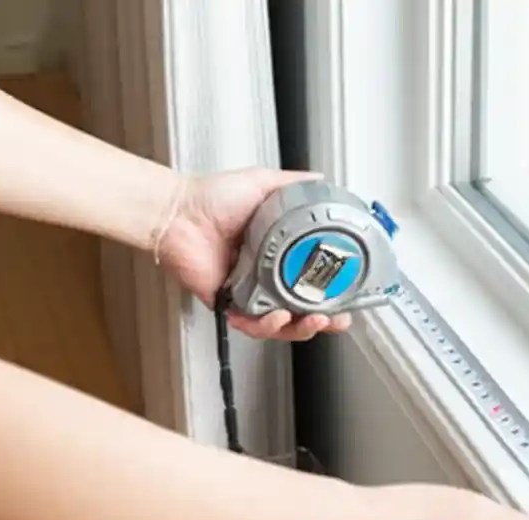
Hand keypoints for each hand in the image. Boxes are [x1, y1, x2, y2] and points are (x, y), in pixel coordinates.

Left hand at [157, 168, 353, 340]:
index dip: (334, 292)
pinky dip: (266, 326)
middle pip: (303, 310)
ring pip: (282, 324)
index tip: (350, 294)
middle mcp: (267, 276)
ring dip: (301, 328)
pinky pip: (251, 326)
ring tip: (312, 320)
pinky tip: (277, 317)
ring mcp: (249, 293)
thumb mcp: (262, 183)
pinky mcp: (228, 304)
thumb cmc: (209, 198)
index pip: (314, 280)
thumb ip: (294, 184)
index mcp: (279, 253)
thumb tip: (322, 182)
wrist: (178, 213)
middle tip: (337, 319)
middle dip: (325, 320)